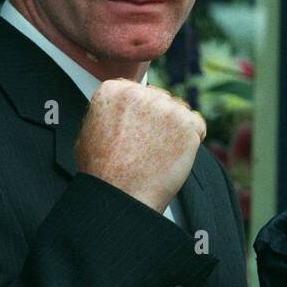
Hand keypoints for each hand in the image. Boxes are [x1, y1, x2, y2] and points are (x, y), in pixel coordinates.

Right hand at [75, 79, 205, 212]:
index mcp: (113, 91)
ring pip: (178, 111)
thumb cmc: (104, 173)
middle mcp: (140, 92)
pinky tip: (174, 156)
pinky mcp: (187, 122)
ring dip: (175, 129)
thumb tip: (122, 110)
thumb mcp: (90, 134)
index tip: (133, 134)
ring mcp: (165, 106)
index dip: (138, 115)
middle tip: (148, 148)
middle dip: (158, 120)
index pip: (136, 92)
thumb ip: (108, 113)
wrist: (122, 195)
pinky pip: (197, 125)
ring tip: (158, 155)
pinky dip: (191, 140)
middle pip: (159, 99)